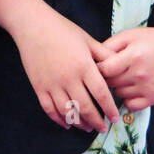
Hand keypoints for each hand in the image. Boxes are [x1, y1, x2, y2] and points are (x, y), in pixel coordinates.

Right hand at [13, 6, 120, 133]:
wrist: (33, 26)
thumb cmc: (62, 29)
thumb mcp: (87, 39)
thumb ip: (104, 54)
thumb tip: (120, 64)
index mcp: (83, 66)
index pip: (101, 94)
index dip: (109, 108)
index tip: (114, 117)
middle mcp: (68, 78)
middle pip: (85, 108)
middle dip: (96, 121)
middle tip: (103, 127)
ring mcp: (52, 84)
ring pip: (68, 112)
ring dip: (79, 123)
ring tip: (88, 127)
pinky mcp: (39, 87)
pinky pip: (50, 109)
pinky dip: (59, 120)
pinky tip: (67, 123)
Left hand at [96, 22, 153, 109]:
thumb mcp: (131, 35)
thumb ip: (111, 45)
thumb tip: (94, 58)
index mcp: (133, 56)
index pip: (104, 70)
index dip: (97, 68)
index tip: (95, 66)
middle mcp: (140, 74)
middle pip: (110, 83)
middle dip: (105, 78)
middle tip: (106, 72)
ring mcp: (148, 88)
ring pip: (119, 95)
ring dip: (116, 88)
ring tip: (120, 77)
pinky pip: (131, 105)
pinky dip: (127, 99)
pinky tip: (129, 88)